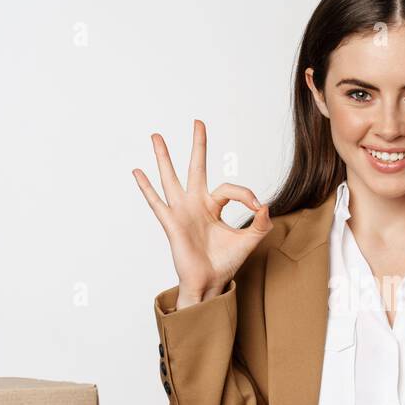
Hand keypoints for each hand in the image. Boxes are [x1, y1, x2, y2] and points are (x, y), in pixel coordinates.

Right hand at [133, 120, 271, 305]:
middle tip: (198, 122)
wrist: (210, 282)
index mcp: (213, 206)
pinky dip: (146, 187)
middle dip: (198, 145)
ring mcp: (182, 212)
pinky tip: (138, 172)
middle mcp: (196, 204)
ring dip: (164, 157)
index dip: (246, 195)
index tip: (258, 207)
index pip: (229, 188)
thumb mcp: (249, 241)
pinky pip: (157, 202)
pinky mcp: (172, 223)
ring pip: (171, 178)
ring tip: (156, 136)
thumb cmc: (225, 263)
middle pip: (197, 168)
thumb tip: (266, 206)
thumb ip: (260, 224)